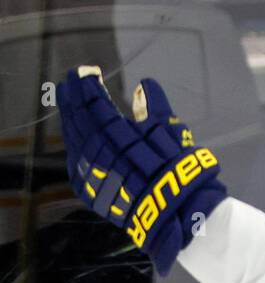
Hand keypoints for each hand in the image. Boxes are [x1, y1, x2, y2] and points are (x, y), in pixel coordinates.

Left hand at [56, 66, 225, 274]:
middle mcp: (95, 150)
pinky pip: (75, 159)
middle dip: (72, 97)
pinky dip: (74, 141)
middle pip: (77, 118)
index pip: (93, 102)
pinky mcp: (87, 187)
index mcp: (115, 133)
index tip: (85, 71)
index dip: (87, 85)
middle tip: (70, 80)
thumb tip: (143, 86)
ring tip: (69, 101)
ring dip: (70, 117)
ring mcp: (88, 171)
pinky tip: (75, 132)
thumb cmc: (178, 168)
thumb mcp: (172, 131)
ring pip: (73, 138)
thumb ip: (154, 106)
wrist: (174, 212)